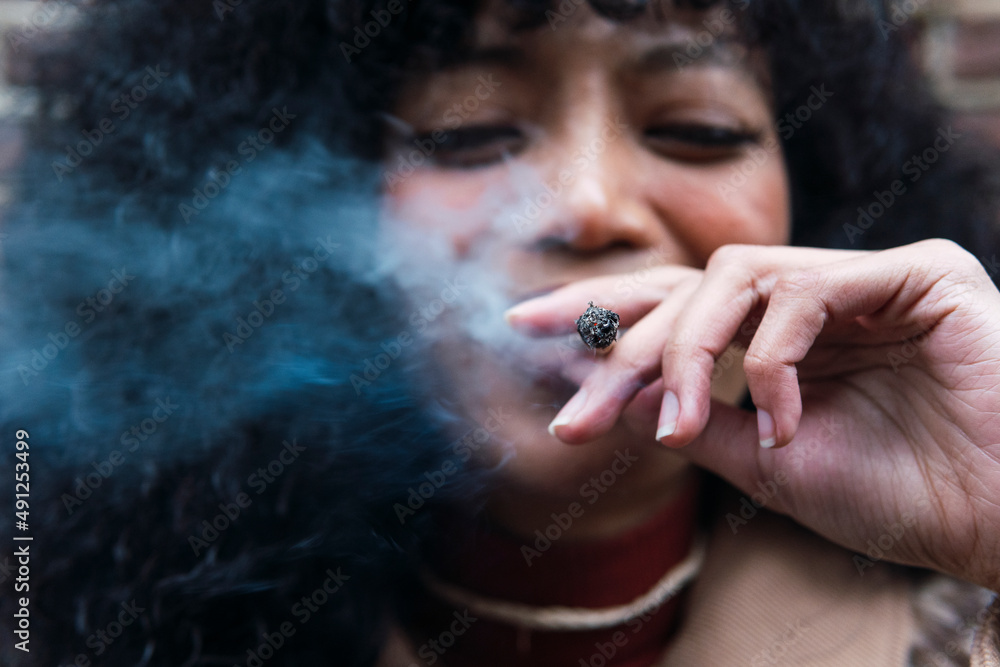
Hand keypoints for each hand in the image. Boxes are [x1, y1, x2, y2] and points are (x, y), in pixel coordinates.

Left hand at [505, 239, 999, 590]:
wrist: (996, 521)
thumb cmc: (898, 497)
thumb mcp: (769, 466)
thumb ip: (699, 421)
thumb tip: (623, 394)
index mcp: (782, 336)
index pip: (677, 304)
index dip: (600, 312)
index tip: (520, 328)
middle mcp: (814, 297)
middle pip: (689, 284)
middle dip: (621, 342)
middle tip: (576, 413)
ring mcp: (863, 279)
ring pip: (734, 277)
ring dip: (690, 355)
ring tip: (687, 431)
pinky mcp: (917, 273)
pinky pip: (804, 292)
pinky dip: (773, 359)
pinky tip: (785, 420)